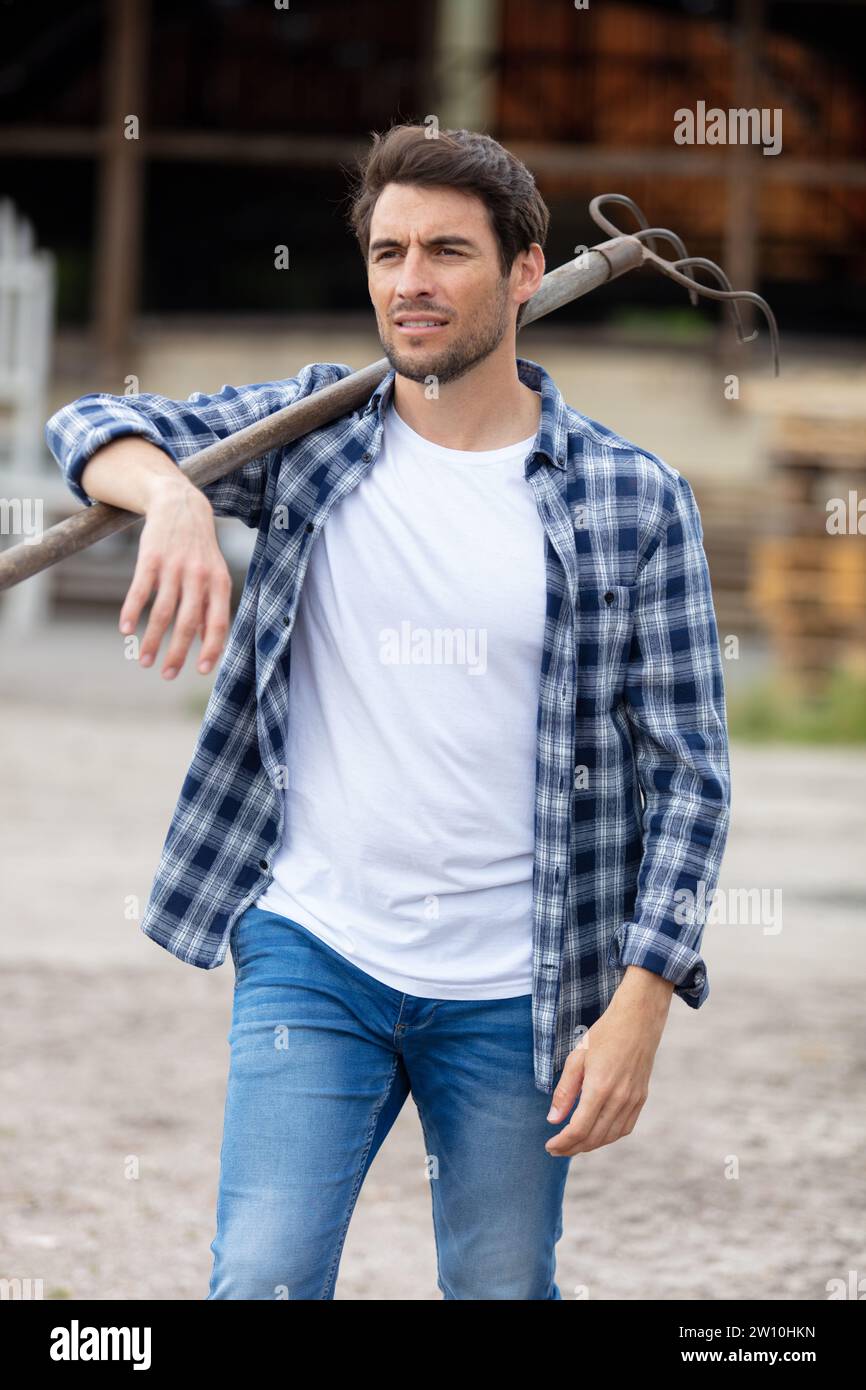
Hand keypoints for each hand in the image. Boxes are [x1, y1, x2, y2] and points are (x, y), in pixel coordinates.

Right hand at [119, 478, 232, 678]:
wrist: (181, 505)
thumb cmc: (199, 548)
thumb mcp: (214, 574)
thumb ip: (212, 606)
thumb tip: (206, 641)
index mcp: (218, 584)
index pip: (218, 623)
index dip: (211, 648)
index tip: (200, 671)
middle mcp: (198, 577)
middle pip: (188, 623)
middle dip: (177, 653)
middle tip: (166, 675)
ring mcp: (175, 567)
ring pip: (163, 612)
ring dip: (151, 640)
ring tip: (143, 660)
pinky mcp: (151, 558)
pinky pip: (141, 591)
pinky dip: (132, 612)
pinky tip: (125, 630)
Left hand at [544, 966, 673, 1156]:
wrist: (637, 1021)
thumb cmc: (603, 1035)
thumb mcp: (576, 1058)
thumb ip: (565, 1091)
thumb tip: (553, 1120)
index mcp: (599, 1087)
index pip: (579, 1128)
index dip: (562, 1142)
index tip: (549, 1146)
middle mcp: (619, 1098)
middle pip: (594, 1137)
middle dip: (572, 1148)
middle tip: (556, 1149)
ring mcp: (633, 1100)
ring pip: (610, 1137)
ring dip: (590, 1145)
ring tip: (572, 1144)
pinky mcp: (641, 1099)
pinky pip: (625, 1128)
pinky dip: (608, 1137)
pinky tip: (596, 1134)